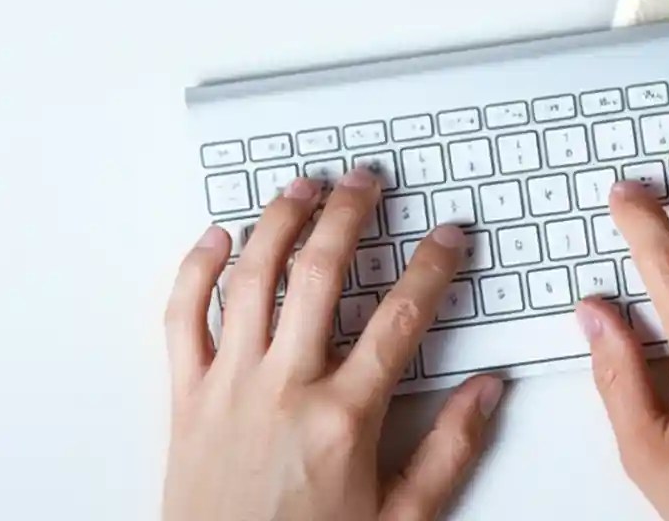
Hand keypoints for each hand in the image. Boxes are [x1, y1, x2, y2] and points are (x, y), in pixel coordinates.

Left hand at [163, 171, 503, 520]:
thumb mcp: (400, 519)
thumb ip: (449, 452)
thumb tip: (485, 392)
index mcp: (344, 417)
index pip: (401, 318)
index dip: (433, 267)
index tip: (449, 237)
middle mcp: (285, 388)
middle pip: (320, 275)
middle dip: (348, 215)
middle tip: (366, 182)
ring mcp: (230, 386)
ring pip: (252, 280)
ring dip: (278, 222)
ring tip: (301, 187)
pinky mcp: (186, 397)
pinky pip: (183, 317)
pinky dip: (195, 269)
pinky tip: (216, 238)